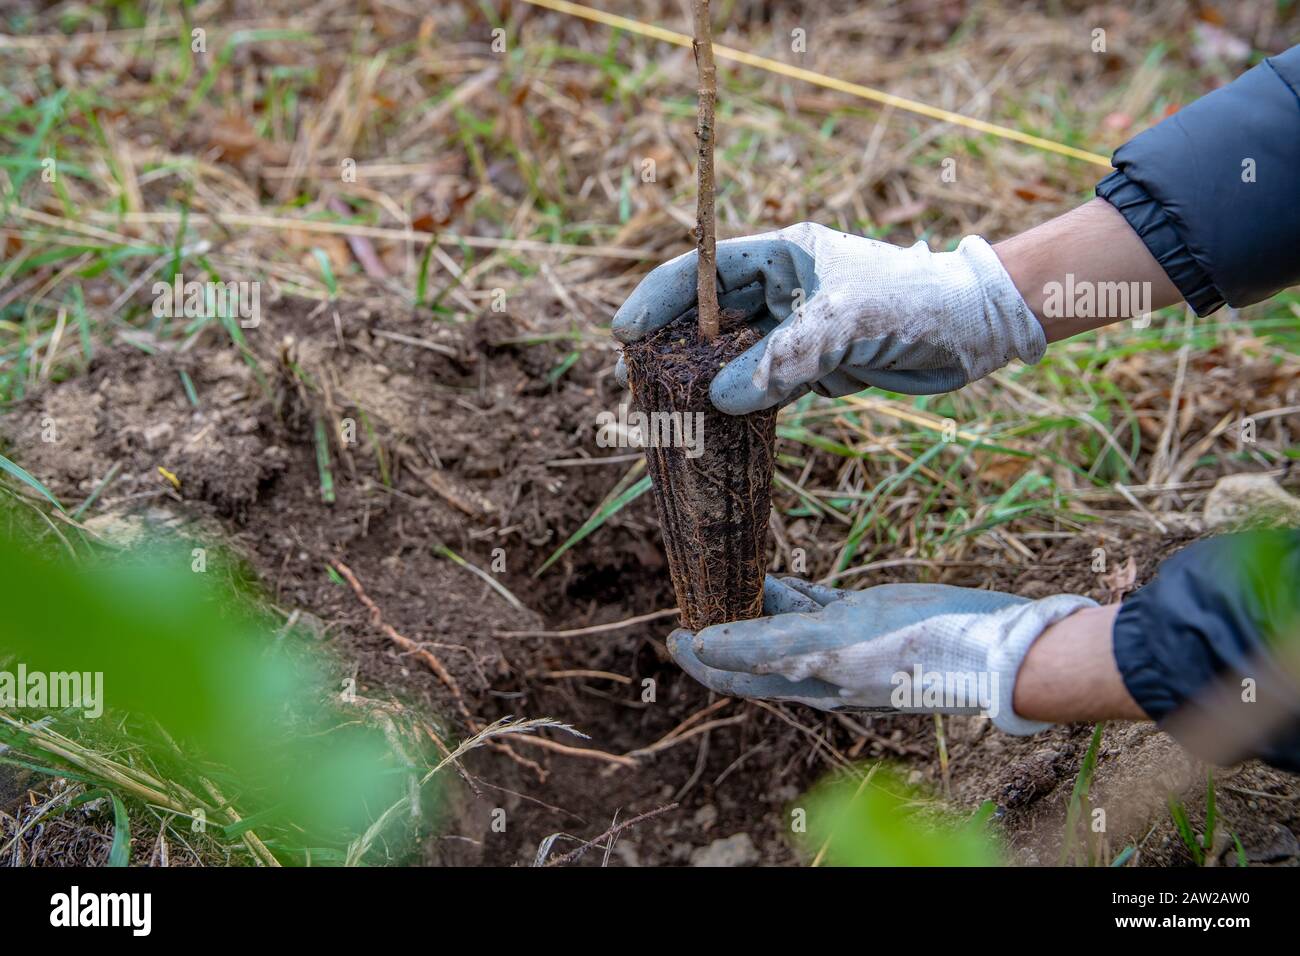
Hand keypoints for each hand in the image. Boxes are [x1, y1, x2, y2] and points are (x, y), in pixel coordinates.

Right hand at [613, 222, 1044, 413]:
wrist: (978, 331)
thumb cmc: (917, 304)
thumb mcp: (848, 324)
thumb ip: (783, 358)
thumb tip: (718, 399)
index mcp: (782, 256)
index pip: (702, 271)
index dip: (658, 299)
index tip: (623, 334)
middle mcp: (780, 289)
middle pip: (706, 317)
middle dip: (669, 348)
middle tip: (634, 386)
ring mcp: (794, 329)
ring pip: (730, 357)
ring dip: (700, 383)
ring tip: (665, 415)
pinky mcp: (812, 365)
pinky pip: (760, 385)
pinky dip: (738, 406)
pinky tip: (714, 428)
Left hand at [667, 575, 1095, 734]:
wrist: (990, 647)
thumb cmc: (911, 649)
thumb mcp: (829, 645)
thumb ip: (764, 645)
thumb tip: (701, 645)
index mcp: (807, 681)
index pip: (735, 674)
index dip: (700, 659)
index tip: (672, 635)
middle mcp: (821, 667)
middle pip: (754, 648)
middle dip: (721, 627)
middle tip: (691, 598)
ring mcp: (846, 642)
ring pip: (785, 622)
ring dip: (753, 601)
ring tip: (722, 576)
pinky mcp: (869, 616)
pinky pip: (818, 603)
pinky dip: (794, 589)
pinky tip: (776, 571)